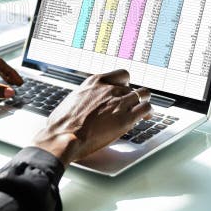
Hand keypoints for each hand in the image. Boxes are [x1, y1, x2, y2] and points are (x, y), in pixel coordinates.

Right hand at [31, 69, 151, 166]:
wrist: (64, 135)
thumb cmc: (62, 122)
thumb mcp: (72, 100)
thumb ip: (85, 97)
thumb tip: (84, 102)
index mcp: (95, 82)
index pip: (121, 74)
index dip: (125, 83)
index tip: (125, 90)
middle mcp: (110, 89)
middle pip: (132, 87)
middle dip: (133, 96)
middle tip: (132, 105)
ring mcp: (119, 102)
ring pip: (143, 94)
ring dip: (144, 102)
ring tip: (144, 111)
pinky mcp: (126, 118)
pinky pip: (146, 109)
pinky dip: (148, 112)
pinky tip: (146, 118)